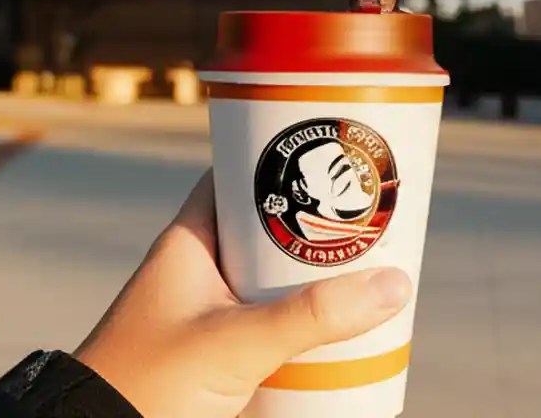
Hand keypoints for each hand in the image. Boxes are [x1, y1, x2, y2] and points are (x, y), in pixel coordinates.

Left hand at [74, 171, 412, 417]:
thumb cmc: (146, 385)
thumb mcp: (234, 343)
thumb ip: (311, 317)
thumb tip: (394, 285)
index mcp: (190, 244)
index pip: (238, 178)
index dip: (283, 160)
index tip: (335, 155)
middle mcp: (203, 275)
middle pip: (273, 234)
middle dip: (322, 230)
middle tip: (376, 221)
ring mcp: (214, 319)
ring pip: (280, 285)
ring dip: (322, 283)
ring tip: (377, 273)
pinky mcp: (225, 361)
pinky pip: (280, 331)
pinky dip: (313, 329)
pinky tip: (349, 333)